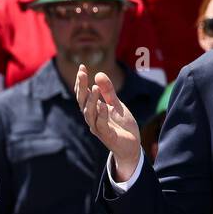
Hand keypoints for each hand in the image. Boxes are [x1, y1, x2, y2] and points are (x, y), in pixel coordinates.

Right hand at [74, 64, 141, 179]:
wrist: (131, 146)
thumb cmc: (121, 125)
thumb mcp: (116, 104)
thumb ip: (109, 91)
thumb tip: (98, 74)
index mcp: (93, 110)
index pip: (83, 94)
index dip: (81, 82)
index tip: (82, 67)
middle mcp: (92, 119)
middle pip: (82, 102)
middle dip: (81, 88)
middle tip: (82, 73)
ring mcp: (98, 128)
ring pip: (89, 114)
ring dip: (91, 101)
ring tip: (94, 88)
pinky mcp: (107, 137)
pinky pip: (101, 126)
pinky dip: (102, 115)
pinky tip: (104, 106)